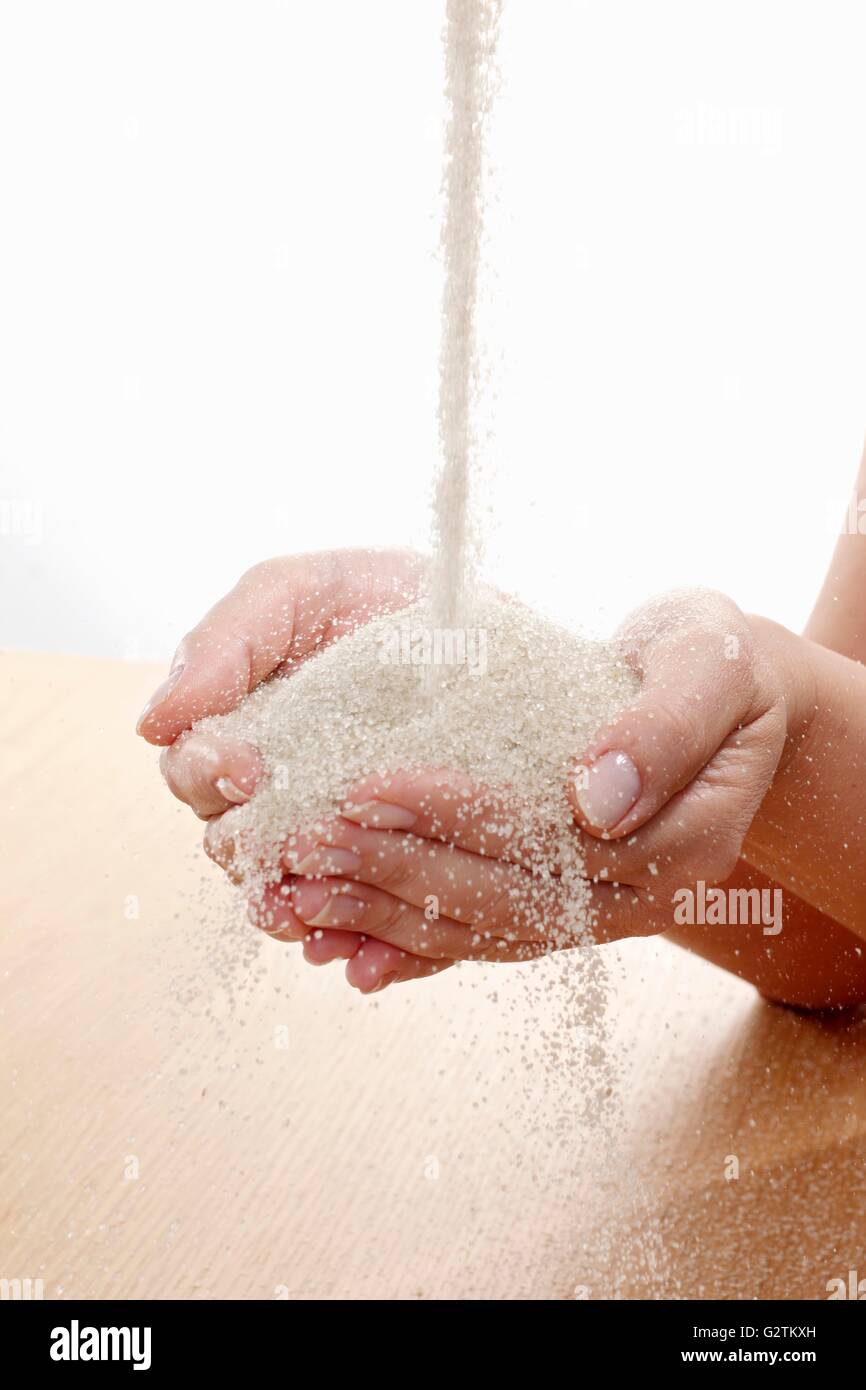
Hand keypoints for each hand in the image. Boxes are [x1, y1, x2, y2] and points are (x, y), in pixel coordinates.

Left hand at [225, 588, 791, 991]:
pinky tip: (338, 944)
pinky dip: (406, 943)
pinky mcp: (559, 912)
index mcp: (683, 840)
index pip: (550, 835)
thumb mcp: (710, 665)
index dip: (456, 813)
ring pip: (480, 930)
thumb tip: (595, 799)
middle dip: (395, 869)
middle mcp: (640, 898)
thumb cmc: (715, 665)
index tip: (370, 785)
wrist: (726, 701)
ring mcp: (597, 915)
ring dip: (384, 915)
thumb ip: (664, 726)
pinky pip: (478, 940)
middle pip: (503, 897)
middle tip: (307, 840)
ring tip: (297, 893)